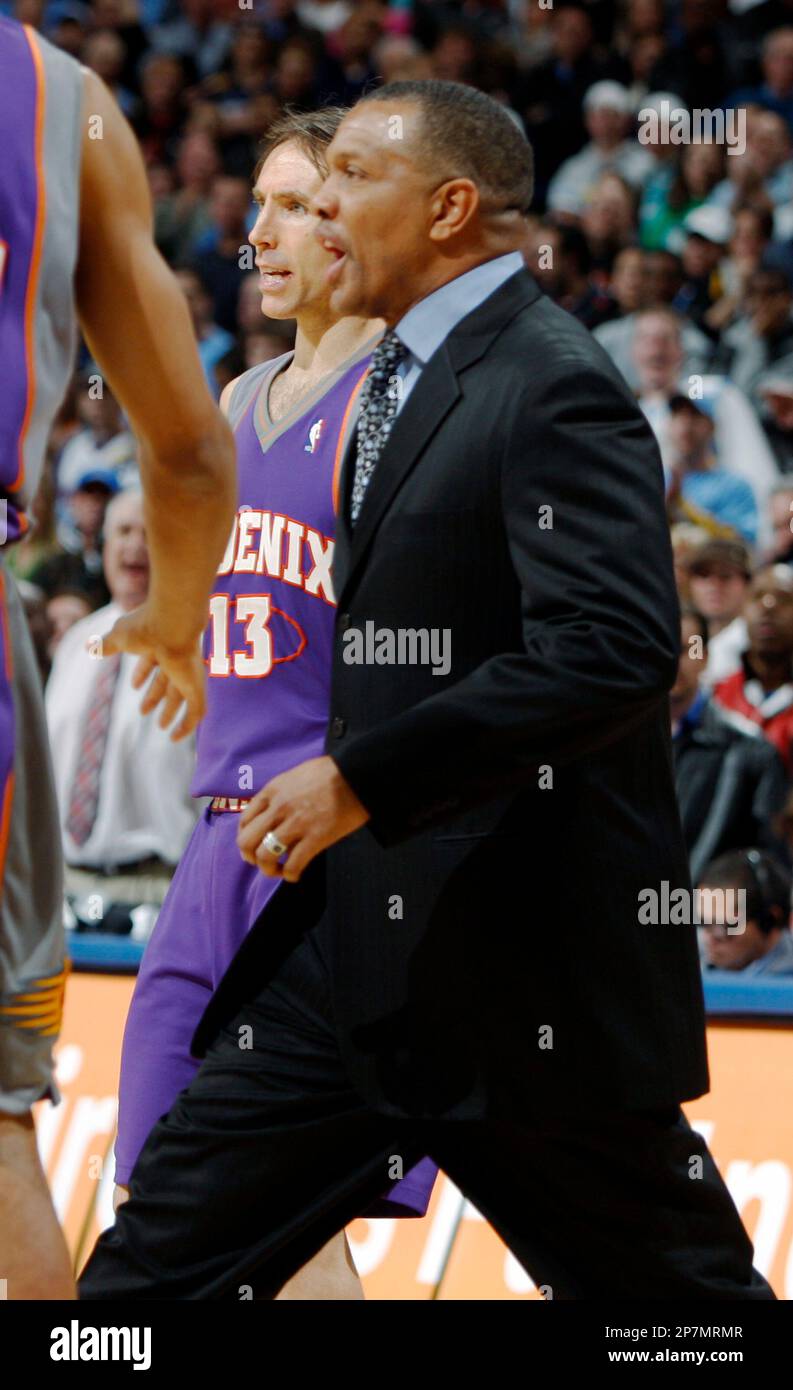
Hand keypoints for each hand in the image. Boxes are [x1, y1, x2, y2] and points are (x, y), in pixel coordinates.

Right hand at [95, 603, 204, 739]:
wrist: (172, 624)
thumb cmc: (145, 627)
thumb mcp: (119, 637)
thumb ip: (106, 644)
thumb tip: (89, 648)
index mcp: (160, 645)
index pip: (153, 661)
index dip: (142, 673)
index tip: (134, 686)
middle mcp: (176, 659)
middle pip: (167, 681)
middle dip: (155, 696)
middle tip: (144, 711)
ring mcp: (188, 674)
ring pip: (181, 697)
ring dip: (170, 712)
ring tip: (161, 726)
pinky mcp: (196, 688)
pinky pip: (195, 712)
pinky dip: (186, 727)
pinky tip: (175, 737)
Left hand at [237, 756, 369, 882]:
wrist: (357, 774)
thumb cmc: (331, 772)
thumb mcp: (295, 775)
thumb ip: (281, 792)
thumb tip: (274, 811)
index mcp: (272, 791)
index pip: (245, 820)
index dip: (245, 837)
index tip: (252, 846)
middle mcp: (278, 808)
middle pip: (247, 841)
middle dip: (250, 856)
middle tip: (260, 861)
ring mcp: (296, 824)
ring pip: (265, 856)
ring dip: (268, 869)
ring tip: (278, 870)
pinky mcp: (315, 838)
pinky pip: (293, 864)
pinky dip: (291, 875)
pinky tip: (295, 874)